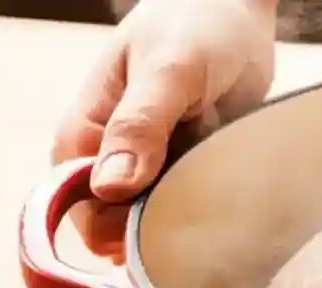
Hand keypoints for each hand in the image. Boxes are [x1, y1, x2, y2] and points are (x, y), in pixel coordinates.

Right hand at [51, 0, 275, 259]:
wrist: (240, 14)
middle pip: (118, 226)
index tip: (157, 225)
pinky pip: (192, 209)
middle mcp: (112, 157)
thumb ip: (140, 124)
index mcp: (85, 134)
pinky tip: (231, 206)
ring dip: (185, 225)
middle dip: (154, 232)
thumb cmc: (196, 28)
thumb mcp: (169, 71)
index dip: (113, 229)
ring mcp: (152, 167)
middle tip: (199, 214)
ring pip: (158, 223)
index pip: (81, 208)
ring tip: (219, 203)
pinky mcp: (189, 171)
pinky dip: (208, 213)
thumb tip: (110, 187)